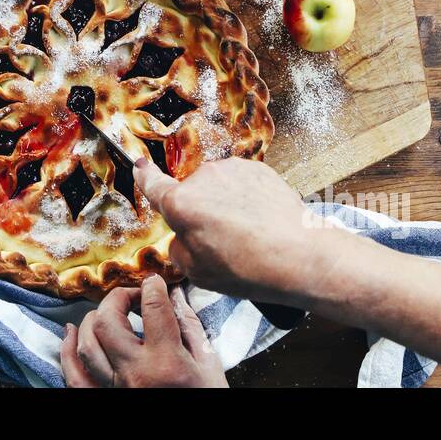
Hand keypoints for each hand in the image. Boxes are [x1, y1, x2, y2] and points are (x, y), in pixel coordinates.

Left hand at [60, 275, 226, 386]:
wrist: (193, 436)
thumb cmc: (206, 399)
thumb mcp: (208, 366)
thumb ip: (189, 327)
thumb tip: (175, 294)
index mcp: (166, 363)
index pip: (152, 308)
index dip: (152, 287)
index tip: (155, 283)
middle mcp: (135, 373)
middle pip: (108, 321)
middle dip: (117, 298)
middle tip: (133, 296)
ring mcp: (115, 388)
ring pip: (86, 345)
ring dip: (92, 321)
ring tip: (107, 312)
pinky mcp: (104, 399)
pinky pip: (74, 376)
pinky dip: (67, 351)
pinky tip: (70, 332)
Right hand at [134, 156, 338, 304]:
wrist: (299, 254)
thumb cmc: (249, 268)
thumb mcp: (198, 272)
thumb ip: (179, 248)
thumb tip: (184, 236)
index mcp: (181, 204)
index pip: (153, 183)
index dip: (144, 176)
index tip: (141, 167)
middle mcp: (204, 179)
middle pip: (192, 192)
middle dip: (200, 211)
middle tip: (219, 240)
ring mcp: (232, 170)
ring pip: (219, 187)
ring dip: (225, 203)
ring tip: (246, 234)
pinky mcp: (258, 168)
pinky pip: (242, 182)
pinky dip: (246, 198)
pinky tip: (260, 221)